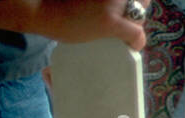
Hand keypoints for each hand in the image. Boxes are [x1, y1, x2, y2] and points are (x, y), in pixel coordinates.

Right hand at [31, 1, 145, 50]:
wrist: (42, 8)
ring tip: (121, 33)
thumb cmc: (61, 1)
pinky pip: (137, 33)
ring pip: (140, 16)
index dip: (133, 1)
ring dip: (134, 25)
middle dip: (135, 11)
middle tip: (123, 22)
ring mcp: (113, 3)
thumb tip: (123, 10)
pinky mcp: (110, 21)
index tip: (125, 10)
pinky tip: (131, 46)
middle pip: (142, 1)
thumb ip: (106, 0)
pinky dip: (137, 41)